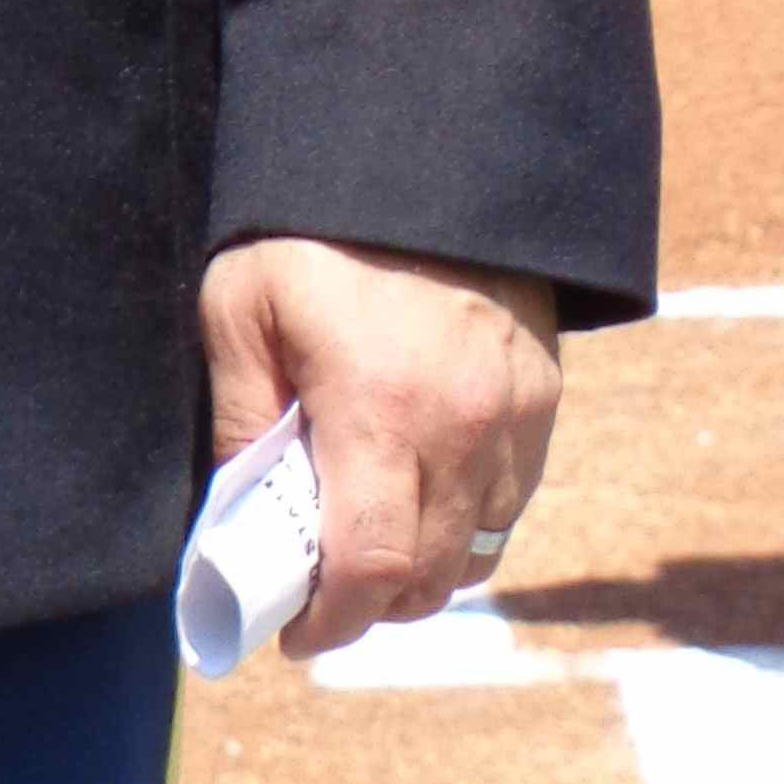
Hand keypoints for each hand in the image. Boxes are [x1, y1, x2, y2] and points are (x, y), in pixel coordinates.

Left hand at [201, 237, 560, 654]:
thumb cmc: (314, 226)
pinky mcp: (543, 398)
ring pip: (475, 549)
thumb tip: (239, 508)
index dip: (332, 622)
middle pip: (428, 579)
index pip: (370, 570)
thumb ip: (240, 413)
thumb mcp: (242, 302)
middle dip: (370, 606)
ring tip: (365, 542)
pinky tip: (416, 489)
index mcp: (379, 411)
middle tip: (319, 592)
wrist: (424, 147)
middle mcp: (462, 431)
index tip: (295, 635)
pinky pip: (507, 501)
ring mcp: (515, 418)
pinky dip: (463, 521)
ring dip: (420, 569)